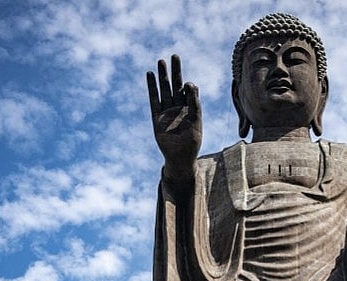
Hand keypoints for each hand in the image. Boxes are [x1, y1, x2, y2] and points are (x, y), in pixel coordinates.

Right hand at [147, 55, 201, 181]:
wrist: (180, 158)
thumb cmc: (192, 143)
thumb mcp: (196, 121)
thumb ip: (194, 103)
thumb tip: (191, 84)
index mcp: (190, 109)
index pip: (188, 91)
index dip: (188, 85)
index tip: (188, 84)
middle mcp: (178, 108)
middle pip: (176, 85)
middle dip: (175, 71)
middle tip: (174, 55)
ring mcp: (166, 112)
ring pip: (164, 90)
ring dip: (162, 76)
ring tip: (160, 61)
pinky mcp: (156, 117)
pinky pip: (154, 100)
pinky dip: (152, 88)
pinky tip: (150, 75)